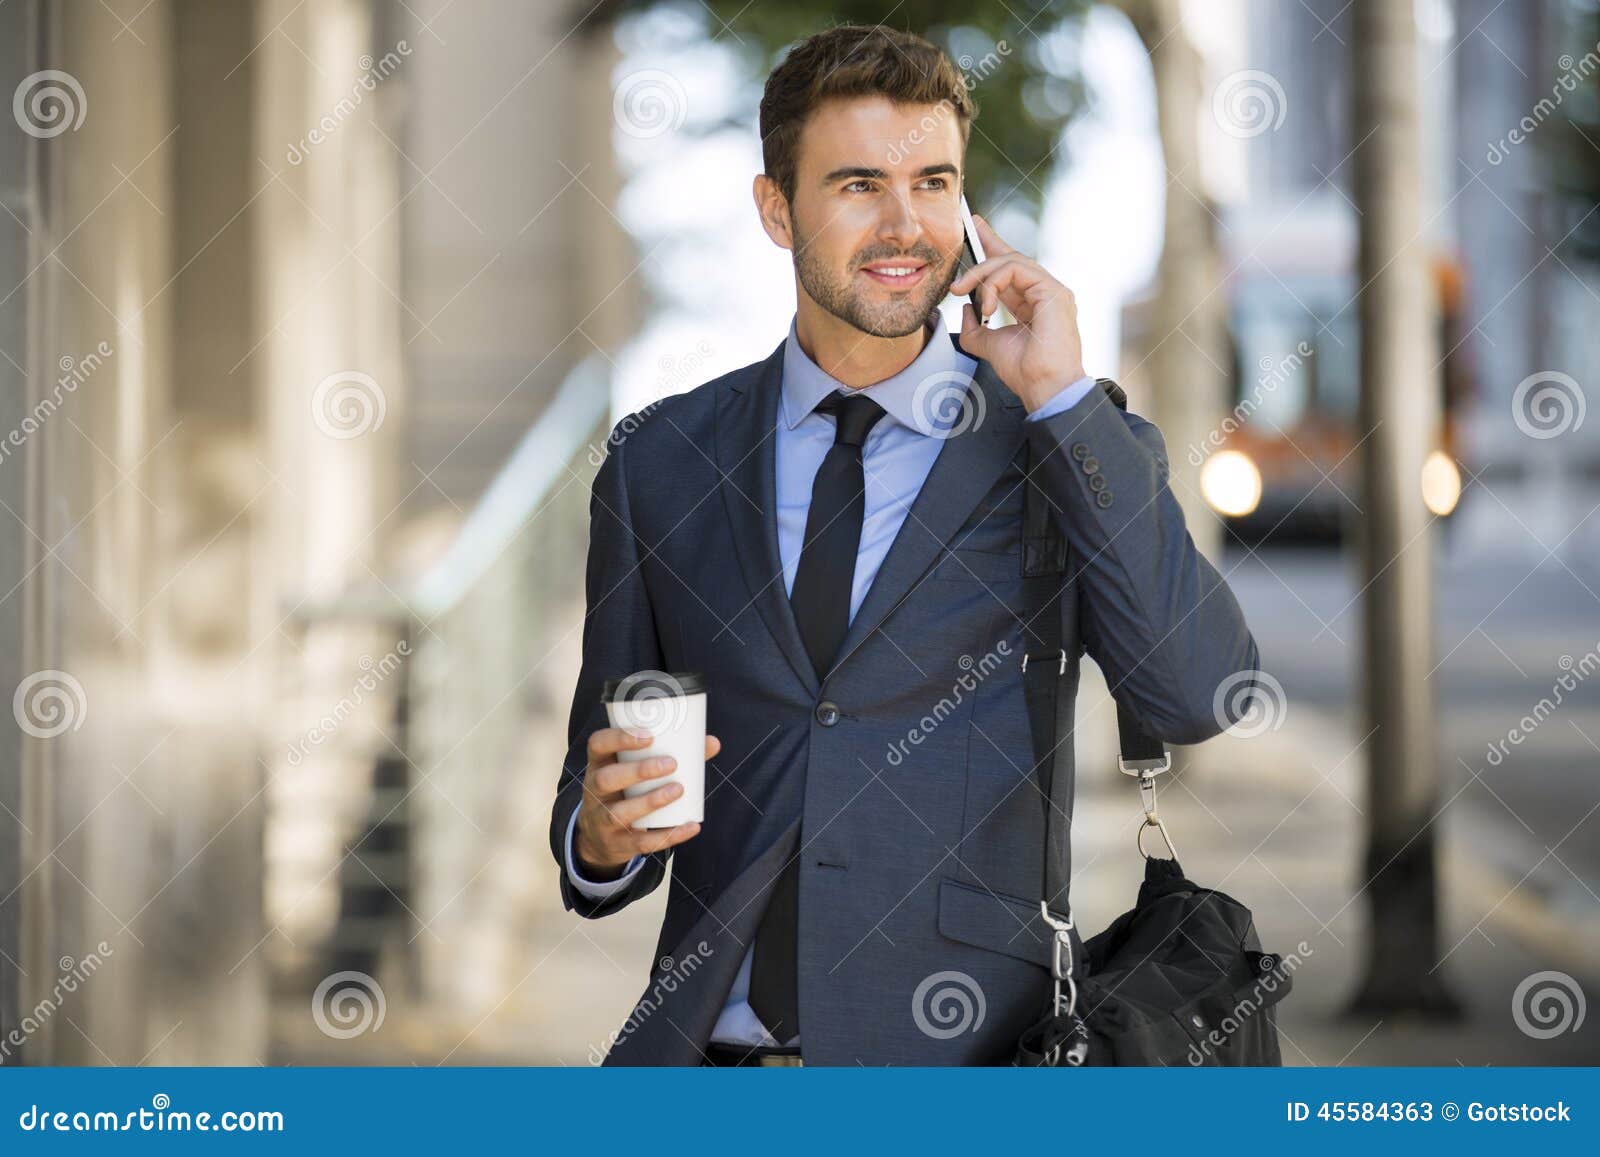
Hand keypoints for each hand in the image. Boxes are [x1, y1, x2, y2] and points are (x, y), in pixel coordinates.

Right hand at [574, 726, 718, 875]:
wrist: (600, 838)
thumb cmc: (625, 791)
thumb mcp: (632, 771)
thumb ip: (670, 755)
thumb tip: (711, 742)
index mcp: (599, 765)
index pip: (598, 745)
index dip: (619, 738)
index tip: (649, 735)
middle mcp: (594, 791)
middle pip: (606, 779)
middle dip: (638, 771)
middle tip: (671, 763)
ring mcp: (602, 820)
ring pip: (619, 812)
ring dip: (651, 801)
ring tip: (678, 790)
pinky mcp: (617, 844)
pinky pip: (641, 842)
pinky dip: (669, 835)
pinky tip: (691, 825)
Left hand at [949, 214, 1086, 413]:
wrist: (1044, 388)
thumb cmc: (1025, 372)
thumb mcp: (990, 345)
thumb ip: (976, 327)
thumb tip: (965, 309)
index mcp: (1033, 303)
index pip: (1012, 269)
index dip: (994, 247)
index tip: (976, 231)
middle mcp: (1045, 293)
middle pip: (1013, 257)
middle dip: (986, 246)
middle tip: (963, 247)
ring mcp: (1051, 290)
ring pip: (1011, 261)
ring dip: (981, 274)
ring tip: (962, 291)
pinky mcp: (1052, 290)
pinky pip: (1017, 269)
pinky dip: (994, 282)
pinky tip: (987, 304)